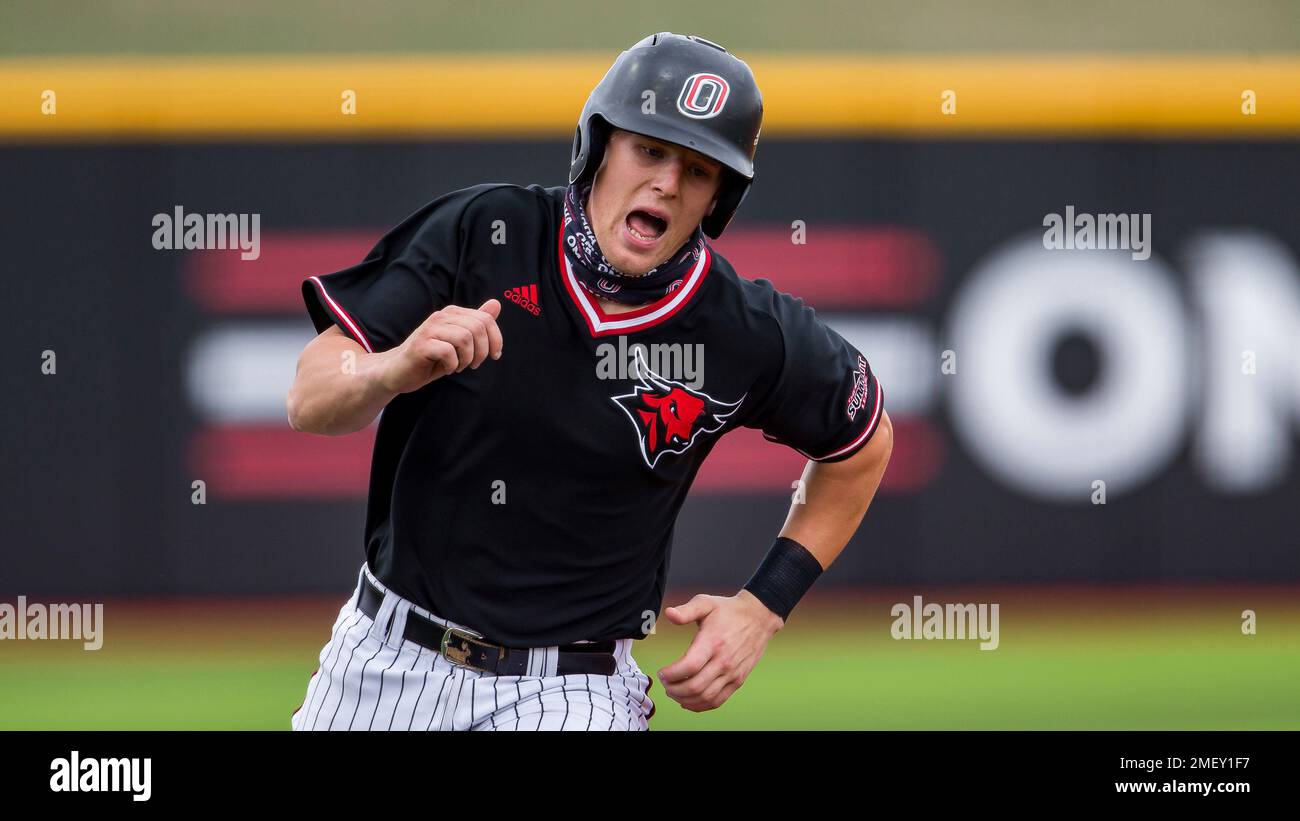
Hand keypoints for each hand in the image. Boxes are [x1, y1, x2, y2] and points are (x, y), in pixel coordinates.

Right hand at [378, 300, 503, 393]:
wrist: (398, 371)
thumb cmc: (431, 358)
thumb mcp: (459, 342)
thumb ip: (477, 324)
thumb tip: (496, 303)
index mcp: (452, 313)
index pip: (486, 319)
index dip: (496, 339)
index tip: (495, 355)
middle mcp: (440, 317)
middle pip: (478, 328)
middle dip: (483, 351)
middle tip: (474, 364)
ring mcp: (429, 329)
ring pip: (465, 338)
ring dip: (467, 359)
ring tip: (459, 366)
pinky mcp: (421, 345)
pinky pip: (448, 352)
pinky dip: (453, 365)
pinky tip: (448, 369)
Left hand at [657, 590, 783, 711]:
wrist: (759, 617)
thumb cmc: (728, 610)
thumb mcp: (706, 603)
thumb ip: (686, 610)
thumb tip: (669, 614)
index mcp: (713, 642)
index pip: (689, 667)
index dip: (671, 674)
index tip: (661, 673)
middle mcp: (724, 661)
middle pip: (694, 686)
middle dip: (673, 689)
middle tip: (665, 684)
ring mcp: (732, 673)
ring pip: (705, 697)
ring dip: (684, 699)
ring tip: (673, 692)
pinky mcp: (738, 680)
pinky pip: (718, 700)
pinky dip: (700, 706)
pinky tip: (688, 701)